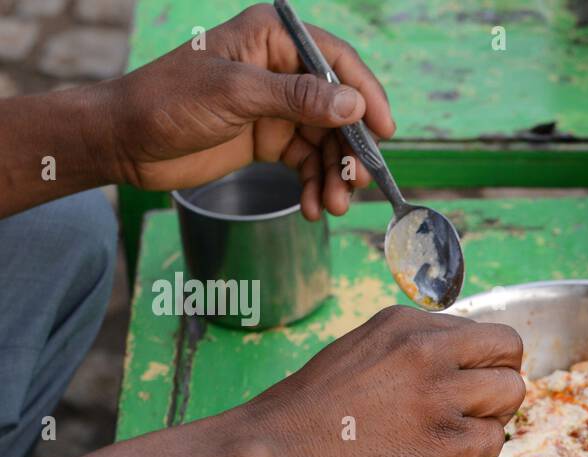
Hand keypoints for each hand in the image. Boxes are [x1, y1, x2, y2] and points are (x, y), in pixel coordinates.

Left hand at [104, 3, 395, 219]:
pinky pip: (307, 163)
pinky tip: (313, 208)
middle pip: (339, 108)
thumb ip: (297, 98)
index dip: (366, 94)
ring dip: (334, 175)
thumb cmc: (167, 102)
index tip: (384, 131)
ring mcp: (277, 106)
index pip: (336, 60)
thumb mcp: (235, 95)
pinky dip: (315, 186)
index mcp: (271, 39)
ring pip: (327, 141)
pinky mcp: (269, 139)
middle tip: (354, 183)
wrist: (124, 142)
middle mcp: (280, 69)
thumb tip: (354, 105)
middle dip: (349, 149)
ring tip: (332, 205)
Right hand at [235, 306, 524, 456]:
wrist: (270, 452)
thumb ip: (409, 353)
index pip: (482, 331)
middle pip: (509, 352)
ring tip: (458, 437)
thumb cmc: (304, 413)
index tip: (466, 384)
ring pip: (510, 394)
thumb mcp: (360, 352)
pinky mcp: (441, 442)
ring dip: (492, 419)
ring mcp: (437, 394)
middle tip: (475, 411)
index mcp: (406, 324)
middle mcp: (427, 349)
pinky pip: (492, 441)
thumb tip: (452, 369)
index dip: (483, 362)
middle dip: (500, 382)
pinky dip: (477, 454)